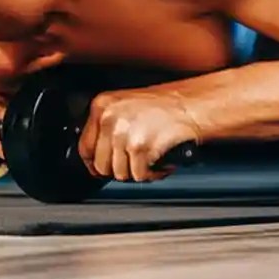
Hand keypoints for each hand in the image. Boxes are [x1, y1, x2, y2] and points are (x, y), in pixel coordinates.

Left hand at [77, 88, 201, 182]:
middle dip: (118, 169)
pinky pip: (139, 175)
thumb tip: (98, 153)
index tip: (99, 170)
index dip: (93, 163)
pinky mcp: (140, 147)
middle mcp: (109, 118)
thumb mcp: (126, 105)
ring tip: (149, 162)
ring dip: (136, 172)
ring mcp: (124, 133)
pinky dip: (152, 175)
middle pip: (101, 164)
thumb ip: (108, 125)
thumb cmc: (166, 104)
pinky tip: (160, 164)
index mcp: (102, 105)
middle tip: (134, 164)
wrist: (193, 104)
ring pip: (119, 173)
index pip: (84, 146)